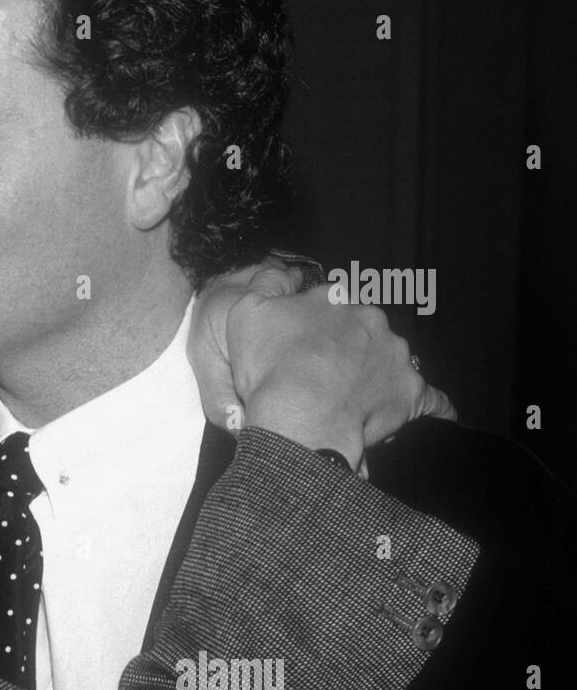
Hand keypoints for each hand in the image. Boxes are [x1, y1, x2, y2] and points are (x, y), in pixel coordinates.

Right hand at [189, 263, 454, 469]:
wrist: (301, 415)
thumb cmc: (271, 365)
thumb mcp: (248, 312)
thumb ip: (267, 285)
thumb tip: (282, 273)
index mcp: (339, 298)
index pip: (337, 298)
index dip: (322, 318)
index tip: (308, 338)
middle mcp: (375, 320)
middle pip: (365, 329)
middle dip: (350, 345)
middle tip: (325, 372)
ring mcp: (397, 357)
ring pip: (390, 360)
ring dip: (377, 373)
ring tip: (353, 399)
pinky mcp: (410, 394)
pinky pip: (430, 398)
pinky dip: (435, 404)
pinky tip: (442, 412)